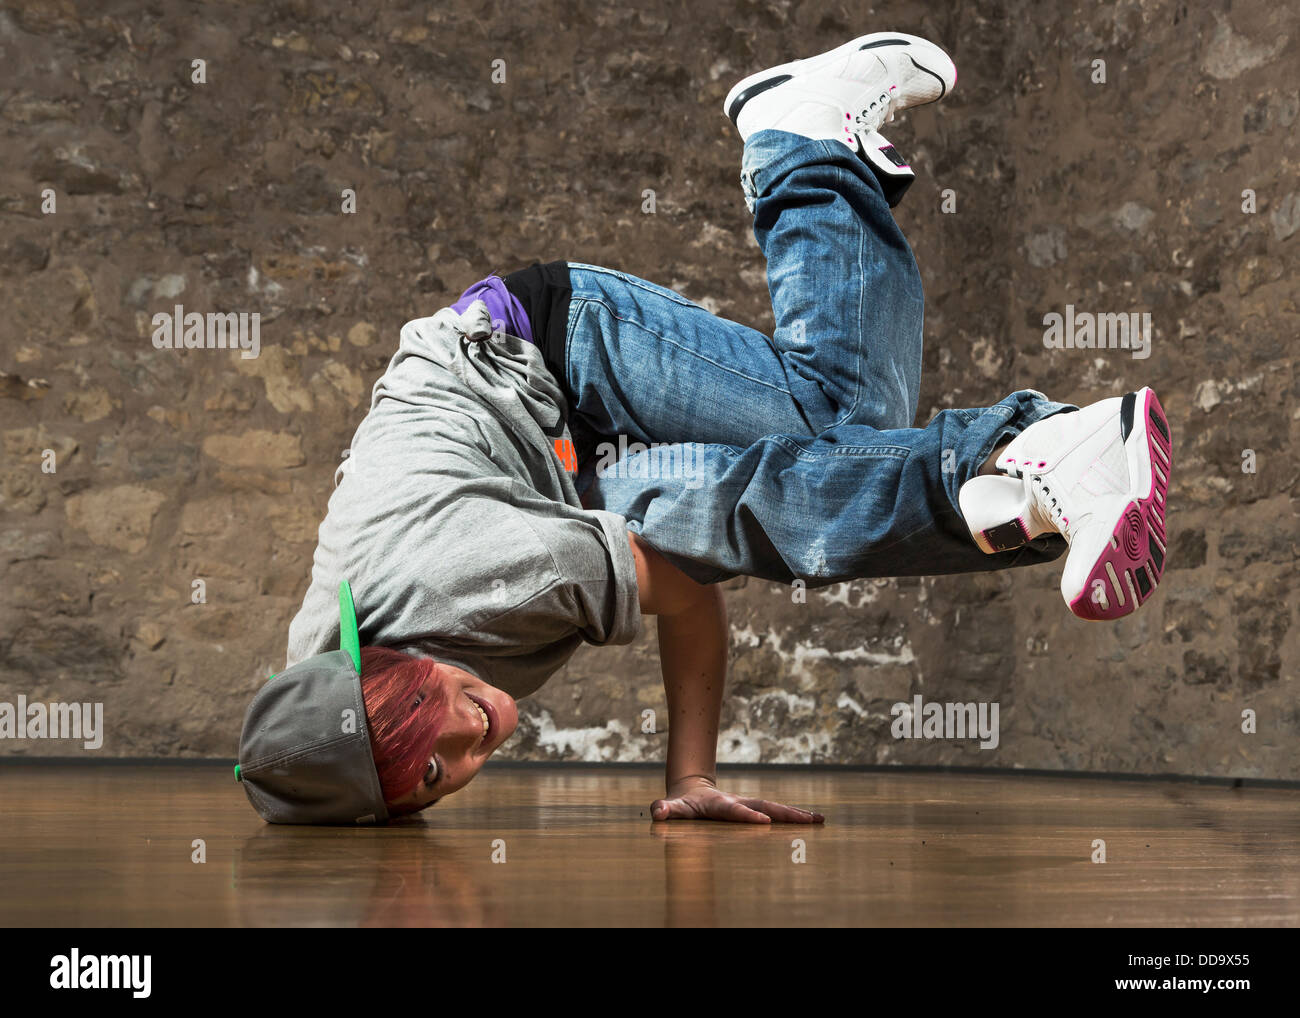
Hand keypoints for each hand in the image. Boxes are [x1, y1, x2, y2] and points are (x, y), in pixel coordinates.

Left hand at [650, 775, 824, 823]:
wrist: (692, 789)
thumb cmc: (681, 804)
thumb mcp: (671, 807)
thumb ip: (665, 809)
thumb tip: (657, 811)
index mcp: (720, 805)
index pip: (736, 811)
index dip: (748, 816)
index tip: (764, 822)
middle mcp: (739, 802)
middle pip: (765, 806)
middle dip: (786, 813)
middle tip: (808, 820)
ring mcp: (749, 804)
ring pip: (776, 808)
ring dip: (797, 814)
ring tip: (820, 819)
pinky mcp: (755, 809)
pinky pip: (777, 812)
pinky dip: (795, 816)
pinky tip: (815, 820)